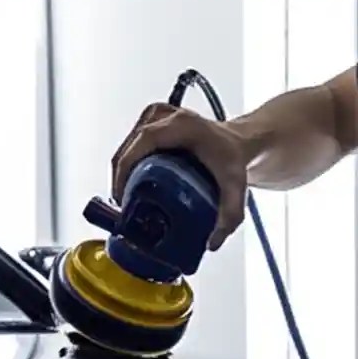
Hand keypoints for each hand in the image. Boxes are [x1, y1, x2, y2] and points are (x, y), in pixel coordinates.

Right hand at [111, 103, 249, 250]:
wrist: (236, 142)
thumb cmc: (233, 158)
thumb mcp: (235, 186)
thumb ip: (230, 215)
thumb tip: (212, 243)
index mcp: (182, 124)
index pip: (143, 142)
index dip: (126, 169)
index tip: (123, 196)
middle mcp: (165, 115)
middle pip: (129, 147)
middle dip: (121, 178)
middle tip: (126, 208)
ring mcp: (154, 116)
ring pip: (125, 147)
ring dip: (122, 174)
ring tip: (128, 200)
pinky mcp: (149, 122)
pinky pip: (129, 146)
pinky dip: (127, 166)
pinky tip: (130, 186)